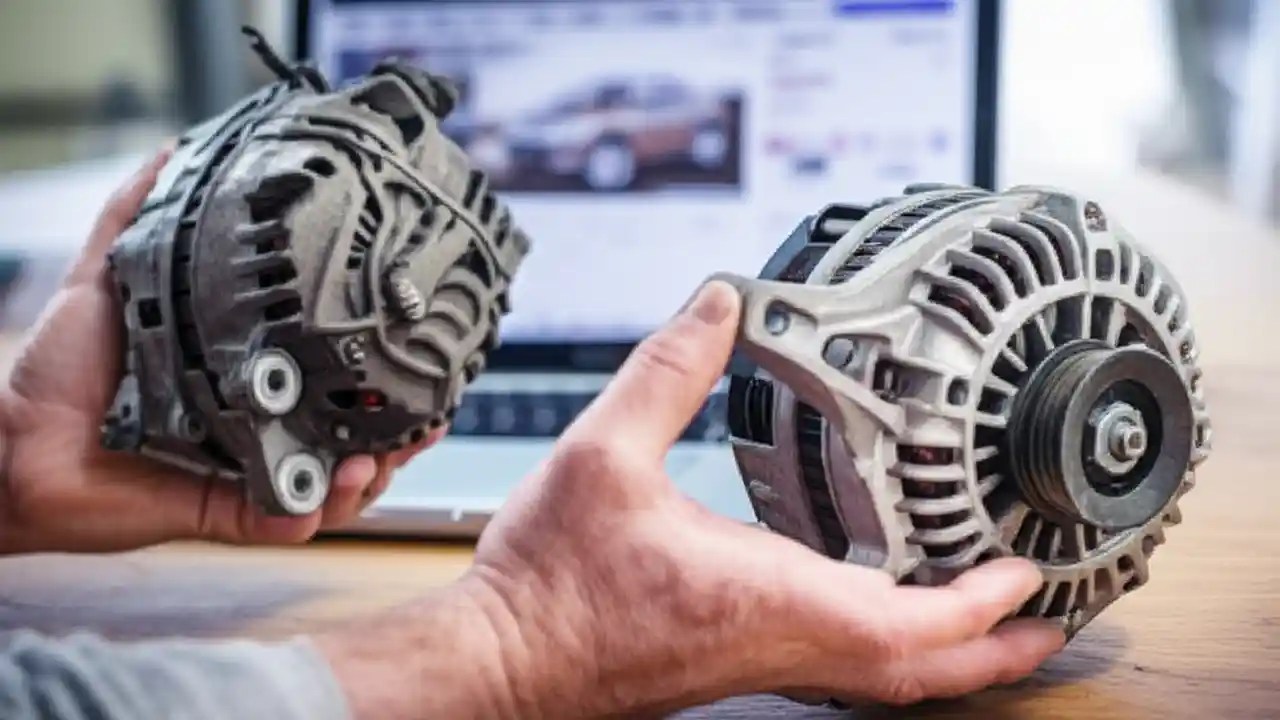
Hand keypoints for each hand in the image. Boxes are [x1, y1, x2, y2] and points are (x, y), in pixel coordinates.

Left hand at [0, 151, 438, 553]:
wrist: (13, 440)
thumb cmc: (59, 371)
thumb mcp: (108, 276)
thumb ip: (141, 216)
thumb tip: (171, 152)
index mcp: (243, 379)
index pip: (325, 377)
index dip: (373, 371)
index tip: (410, 345)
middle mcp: (255, 429)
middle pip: (349, 438)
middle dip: (399, 430)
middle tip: (428, 411)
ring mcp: (246, 475)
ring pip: (333, 486)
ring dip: (375, 470)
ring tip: (391, 446)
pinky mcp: (227, 513)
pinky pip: (287, 519)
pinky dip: (320, 506)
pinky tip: (340, 481)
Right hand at [320, 281, 1064, 718]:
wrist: (500, 664)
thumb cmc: (549, 585)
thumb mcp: (601, 452)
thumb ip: (666, 372)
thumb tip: (716, 307)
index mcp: (764, 595)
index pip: (911, 621)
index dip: (984, 601)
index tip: (1028, 572)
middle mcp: (775, 642)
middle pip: (919, 674)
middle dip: (995, 651)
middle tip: (1046, 619)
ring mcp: (757, 664)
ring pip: (882, 682)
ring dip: (948, 655)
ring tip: (988, 620)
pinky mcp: (733, 666)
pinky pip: (840, 672)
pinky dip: (888, 651)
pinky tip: (881, 617)